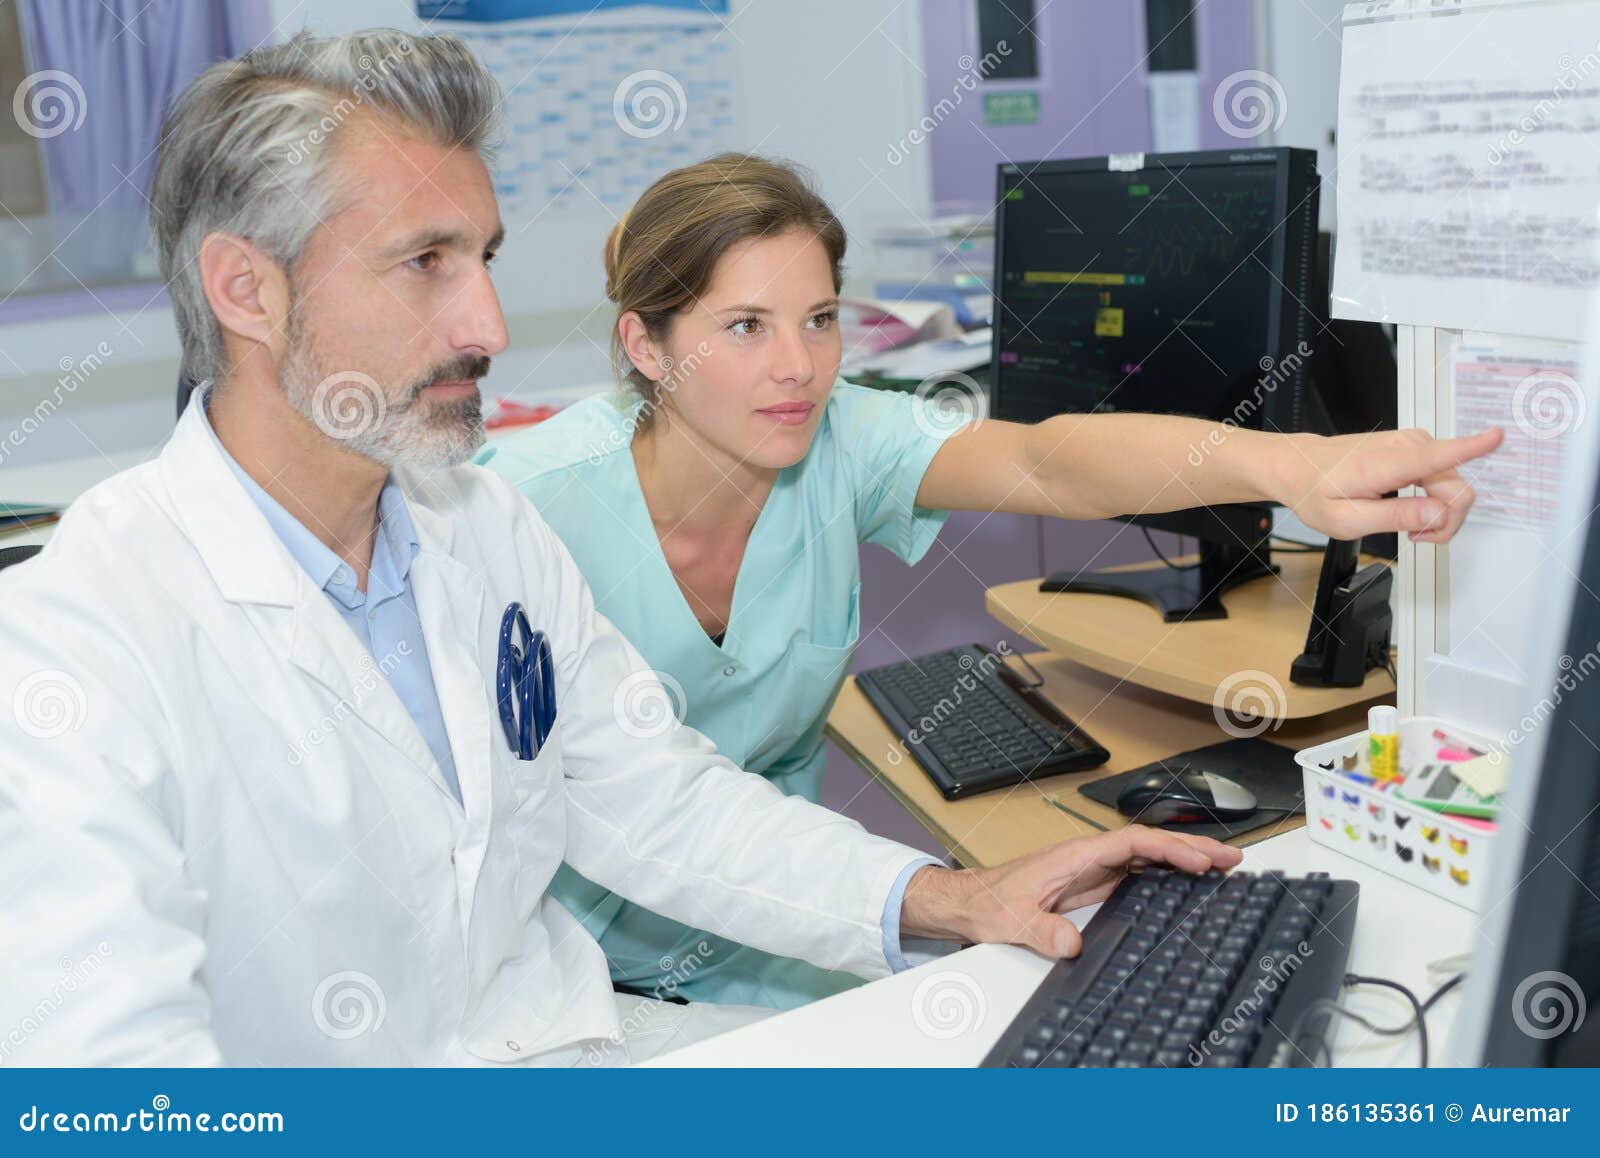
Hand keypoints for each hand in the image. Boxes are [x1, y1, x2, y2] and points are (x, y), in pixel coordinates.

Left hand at [900, 828, 1243, 957]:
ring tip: (1223, 867)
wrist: (970, 902)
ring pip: (1146, 857)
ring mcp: (1091, 870)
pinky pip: (1137, 874)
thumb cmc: (989, 902)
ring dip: (1183, 860)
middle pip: (1148, 845)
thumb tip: (1072, 945)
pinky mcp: (1092, 886)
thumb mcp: (1013, 920)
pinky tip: (1187, 884)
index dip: (1168, 848)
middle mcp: (1087, 858)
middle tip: (1231, 859)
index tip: (1197, 862)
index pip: (1131, 843)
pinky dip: (1166, 875)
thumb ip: (1042, 931)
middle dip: (1190, 848)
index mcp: (1074, 856)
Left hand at [1274, 427, 1502, 544]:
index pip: (1438, 455)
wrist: (1299, 466)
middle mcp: (1407, 446)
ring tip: (1406, 525)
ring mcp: (1414, 444)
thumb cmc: (1315, 491)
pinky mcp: (1416, 447)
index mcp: (1388, 463)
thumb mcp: (1346, 519)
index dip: (1472, 448)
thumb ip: (1394, 516)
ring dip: (1438, 514)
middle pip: (1458, 491)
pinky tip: (1410, 510)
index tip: (1498, 436)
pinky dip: (1433, 501)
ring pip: (1455, 487)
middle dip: (1445, 522)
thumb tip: (1437, 514)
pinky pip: (1444, 478)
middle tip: (1414, 537)